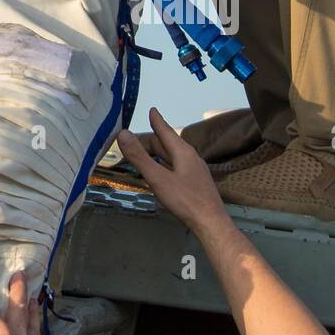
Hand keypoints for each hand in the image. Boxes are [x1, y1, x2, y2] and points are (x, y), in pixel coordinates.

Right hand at [117, 108, 229, 236]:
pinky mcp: (197, 183)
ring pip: (173, 157)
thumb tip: (123, 133)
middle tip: (136, 143)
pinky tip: (162, 175)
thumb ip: (139, 157)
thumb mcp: (158, 178)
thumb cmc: (185, 200)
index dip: (157, 121)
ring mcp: (195, 171)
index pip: (166, 131)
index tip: (152, 110)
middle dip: (152, 142)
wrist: (211, 224)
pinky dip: (165, 166)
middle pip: (168, 145)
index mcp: (183, 152)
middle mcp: (191, 157)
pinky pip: (177, 167)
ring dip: (159, 155)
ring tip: (146, 156)